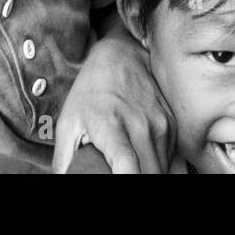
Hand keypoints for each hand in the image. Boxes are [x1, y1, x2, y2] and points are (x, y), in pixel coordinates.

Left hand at [53, 31, 173, 172]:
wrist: (121, 55)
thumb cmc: (91, 90)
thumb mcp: (67, 122)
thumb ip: (64, 159)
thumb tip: (63, 179)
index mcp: (111, 127)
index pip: (127, 166)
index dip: (127, 180)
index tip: (118, 179)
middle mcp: (140, 126)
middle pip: (149, 174)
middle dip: (137, 180)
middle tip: (118, 173)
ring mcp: (160, 124)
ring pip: (162, 169)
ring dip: (148, 173)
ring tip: (130, 168)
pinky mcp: (171, 124)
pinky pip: (170, 157)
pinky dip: (158, 164)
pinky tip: (143, 159)